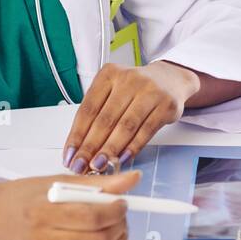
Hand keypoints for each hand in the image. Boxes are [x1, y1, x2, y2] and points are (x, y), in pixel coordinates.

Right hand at [0, 171, 138, 239]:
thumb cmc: (20, 197)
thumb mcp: (57, 182)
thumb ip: (98, 183)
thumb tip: (131, 180)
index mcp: (44, 211)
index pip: (92, 217)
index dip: (116, 210)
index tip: (122, 202)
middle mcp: (42, 239)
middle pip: (98, 239)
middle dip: (120, 226)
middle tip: (120, 214)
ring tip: (115, 228)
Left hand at [61, 61, 199, 173]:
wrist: (170, 79)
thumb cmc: (136, 89)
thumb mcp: (113, 90)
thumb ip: (98, 114)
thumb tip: (79, 147)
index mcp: (109, 74)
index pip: (88, 109)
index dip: (77, 135)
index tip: (70, 154)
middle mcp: (129, 80)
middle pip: (105, 119)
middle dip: (90, 147)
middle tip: (80, 165)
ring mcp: (150, 91)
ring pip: (125, 126)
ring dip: (109, 149)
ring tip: (99, 165)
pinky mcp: (166, 105)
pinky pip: (146, 131)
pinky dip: (132, 147)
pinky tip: (122, 158)